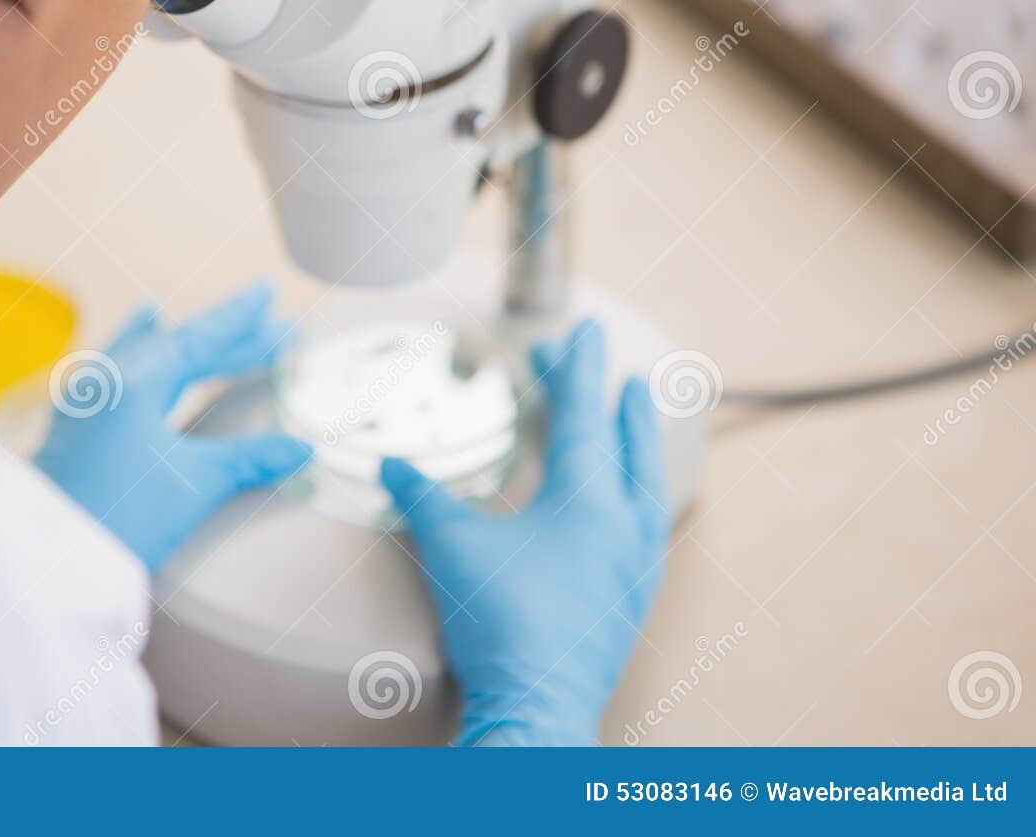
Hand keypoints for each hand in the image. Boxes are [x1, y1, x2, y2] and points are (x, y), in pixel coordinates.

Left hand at [36, 282, 311, 571]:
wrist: (51, 563)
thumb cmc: (122, 517)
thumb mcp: (195, 483)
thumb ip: (249, 458)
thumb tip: (300, 448)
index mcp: (134, 380)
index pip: (197, 338)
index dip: (237, 319)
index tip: (265, 296)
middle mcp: (105, 383)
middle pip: (172, 346)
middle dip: (220, 336)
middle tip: (264, 322)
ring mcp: (84, 408)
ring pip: (134, 361)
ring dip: (161, 343)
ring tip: (160, 312)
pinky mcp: (73, 436)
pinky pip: (109, 383)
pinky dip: (125, 370)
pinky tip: (117, 369)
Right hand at [381, 318, 668, 745]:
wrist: (539, 708)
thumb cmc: (502, 621)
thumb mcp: (451, 547)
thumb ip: (422, 497)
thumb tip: (391, 463)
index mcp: (589, 500)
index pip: (583, 416)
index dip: (577, 369)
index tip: (585, 330)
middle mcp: (626, 526)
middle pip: (626, 445)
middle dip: (610, 399)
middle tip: (599, 364)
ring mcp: (637, 566)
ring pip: (647, 487)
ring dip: (636, 444)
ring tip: (632, 416)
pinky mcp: (632, 601)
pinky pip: (647, 527)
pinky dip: (637, 496)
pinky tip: (624, 504)